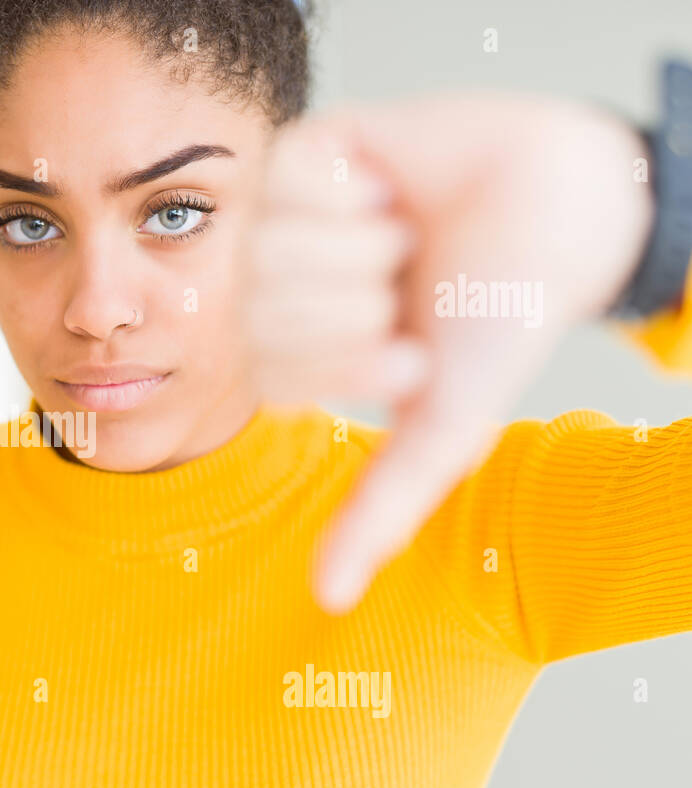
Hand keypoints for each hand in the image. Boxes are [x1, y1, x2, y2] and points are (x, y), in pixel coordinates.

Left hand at [248, 93, 653, 612]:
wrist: (562, 209)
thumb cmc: (498, 320)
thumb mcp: (442, 426)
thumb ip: (381, 508)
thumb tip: (329, 599)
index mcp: (299, 351)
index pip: (270, 371)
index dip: (350, 363)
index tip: (410, 348)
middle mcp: (279, 289)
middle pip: (260, 311)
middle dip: (357, 306)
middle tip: (406, 285)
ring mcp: (285, 220)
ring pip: (269, 247)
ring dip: (362, 248)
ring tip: (403, 234)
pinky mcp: (304, 152)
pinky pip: (290, 181)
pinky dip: (358, 192)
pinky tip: (389, 187)